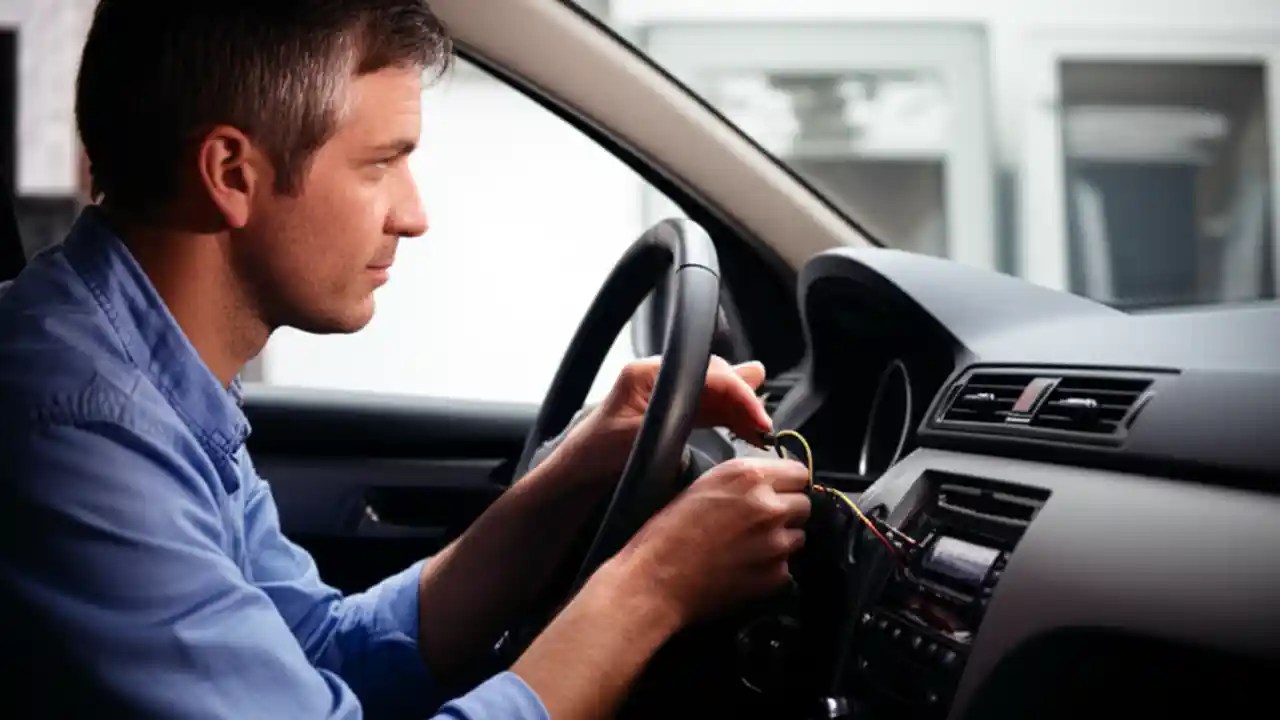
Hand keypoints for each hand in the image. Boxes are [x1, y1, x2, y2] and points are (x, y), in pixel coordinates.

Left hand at [560, 355, 773, 482]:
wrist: (574, 482)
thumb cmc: (596, 456)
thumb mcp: (641, 435)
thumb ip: (686, 411)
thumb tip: (725, 400)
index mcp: (647, 373)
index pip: (707, 372)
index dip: (738, 394)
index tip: (759, 421)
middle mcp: (658, 379)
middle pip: (715, 379)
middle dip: (744, 401)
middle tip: (765, 429)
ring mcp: (665, 397)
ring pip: (716, 395)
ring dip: (741, 412)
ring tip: (761, 433)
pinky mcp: (670, 416)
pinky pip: (709, 411)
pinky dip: (730, 422)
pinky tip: (746, 433)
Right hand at [607, 456, 811, 625]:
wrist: (656, 579)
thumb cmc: (669, 532)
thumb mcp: (704, 486)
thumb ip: (743, 481)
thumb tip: (771, 484)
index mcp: (748, 476)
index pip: (799, 472)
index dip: (788, 484)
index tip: (779, 492)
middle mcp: (769, 505)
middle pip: (805, 504)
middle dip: (788, 511)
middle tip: (760, 522)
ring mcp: (776, 543)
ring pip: (799, 536)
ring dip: (782, 540)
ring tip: (749, 547)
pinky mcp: (776, 575)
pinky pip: (787, 567)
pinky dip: (772, 568)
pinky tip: (745, 568)